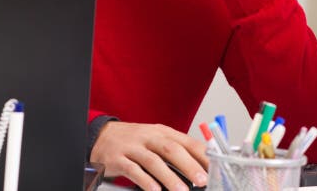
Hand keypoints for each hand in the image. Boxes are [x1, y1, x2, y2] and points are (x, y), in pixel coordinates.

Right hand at [90, 121, 207, 190]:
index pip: (186, 141)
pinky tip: (155, 190)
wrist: (102, 136)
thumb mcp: (156, 138)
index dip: (202, 154)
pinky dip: (145, 181)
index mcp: (163, 132)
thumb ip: (176, 149)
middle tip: (202, 180)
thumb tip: (199, 165)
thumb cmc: (135, 140)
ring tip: (182, 190)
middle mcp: (149, 137)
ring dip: (170, 177)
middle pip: (172, 150)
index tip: (214, 166)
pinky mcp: (119, 159)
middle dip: (189, 165)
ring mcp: (133, 147)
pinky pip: (133, 170)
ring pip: (154, 161)